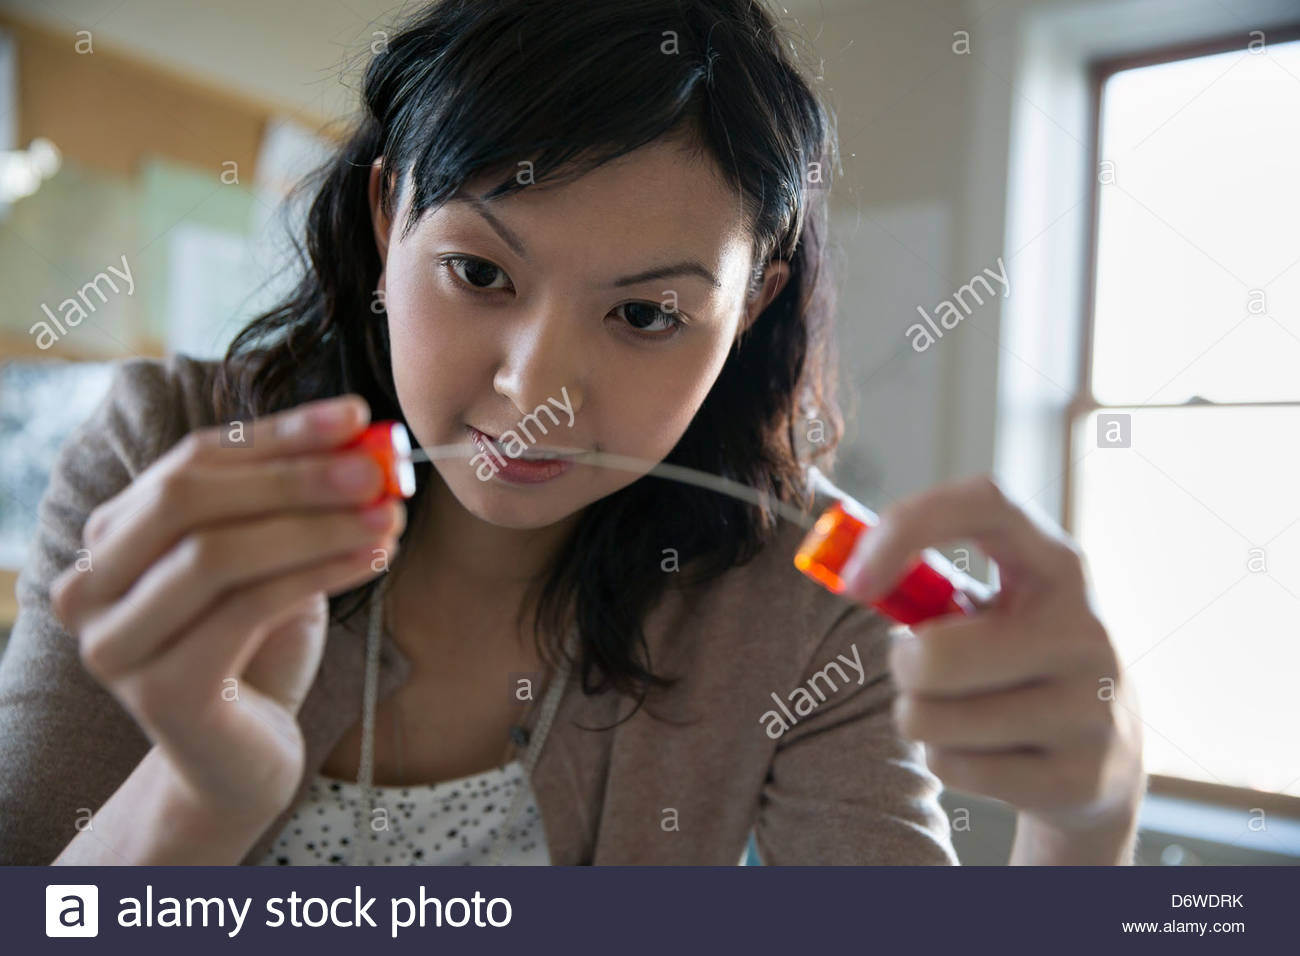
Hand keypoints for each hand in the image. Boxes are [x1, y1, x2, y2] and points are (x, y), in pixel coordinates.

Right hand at [49, 393, 405, 822]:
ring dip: (315, 527)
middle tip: (375, 470)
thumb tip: (360, 436)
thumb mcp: (273, 559)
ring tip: (387, 518)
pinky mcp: (159, 691)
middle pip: (189, 498)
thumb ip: (293, 501)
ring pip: (216, 554)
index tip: (357, 413)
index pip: (194, 460)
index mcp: (112, 537)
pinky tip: (372, 561)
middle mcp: (91, 586)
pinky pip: (246, 611)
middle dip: (293, 476)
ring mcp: (115, 642)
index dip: (279, 433)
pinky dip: (318, 575)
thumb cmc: (258, 647)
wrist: (243, 758)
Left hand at [838, 474, 1145, 862]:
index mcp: (1057, 566)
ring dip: (919, 717)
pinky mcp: (1079, 779)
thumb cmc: (1011, 659)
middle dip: (901, 667)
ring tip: (960, 711)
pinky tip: (987, 751)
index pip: (987, 505)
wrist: (1105, 756)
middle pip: (933, 655)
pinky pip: (952, 768)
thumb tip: (839, 568)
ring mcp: (1091, 708)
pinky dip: (945, 760)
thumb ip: (918, 581)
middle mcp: (1084, 631)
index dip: (908, 527)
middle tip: (919, 668)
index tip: (854, 581)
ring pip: (929, 718)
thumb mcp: (985, 608)